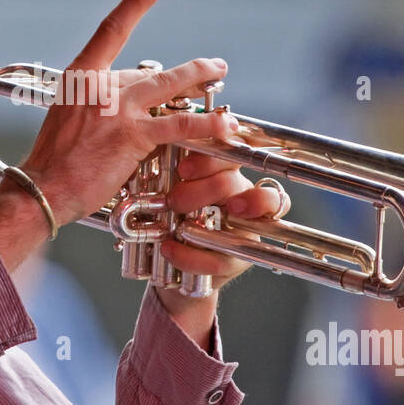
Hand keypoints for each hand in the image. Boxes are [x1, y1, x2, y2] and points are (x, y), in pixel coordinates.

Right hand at [17, 0, 239, 224]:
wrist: (43, 186)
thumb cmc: (53, 162)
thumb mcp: (67, 118)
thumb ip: (95, 104)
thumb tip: (123, 105)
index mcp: (80, 76)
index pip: (112, 28)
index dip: (138, 1)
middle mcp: (100, 85)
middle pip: (153, 69)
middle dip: (188, 70)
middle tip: (212, 65)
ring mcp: (118, 108)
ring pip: (170, 87)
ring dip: (200, 80)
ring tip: (220, 77)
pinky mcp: (133, 134)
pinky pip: (178, 125)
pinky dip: (205, 125)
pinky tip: (223, 125)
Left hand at [151, 150, 285, 350]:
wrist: (168, 265)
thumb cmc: (171, 217)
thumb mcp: (168, 188)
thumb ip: (170, 164)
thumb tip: (158, 139)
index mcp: (226, 174)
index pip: (232, 155)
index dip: (212, 158)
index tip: (184, 167)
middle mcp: (241, 198)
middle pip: (234, 184)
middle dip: (203, 190)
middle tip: (175, 199)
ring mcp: (245, 230)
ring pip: (242, 220)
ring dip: (209, 221)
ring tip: (180, 227)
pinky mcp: (238, 260)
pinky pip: (221, 258)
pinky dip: (192, 255)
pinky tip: (169, 249)